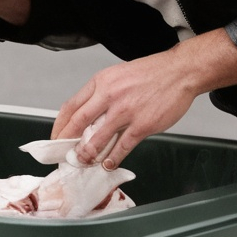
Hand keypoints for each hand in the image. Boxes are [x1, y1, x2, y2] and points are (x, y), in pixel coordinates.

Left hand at [52, 51, 199, 168]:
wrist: (179, 72)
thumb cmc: (150, 73)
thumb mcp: (117, 75)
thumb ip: (101, 93)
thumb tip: (87, 115)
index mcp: (101, 82)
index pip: (71, 106)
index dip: (60, 125)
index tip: (56, 137)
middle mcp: (109, 96)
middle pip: (78, 123)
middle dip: (67, 142)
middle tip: (64, 155)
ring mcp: (125, 111)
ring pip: (97, 138)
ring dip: (87, 153)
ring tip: (84, 161)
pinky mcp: (142, 125)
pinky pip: (122, 146)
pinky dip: (112, 158)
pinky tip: (108, 164)